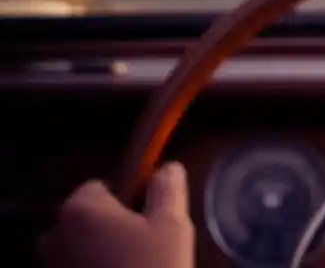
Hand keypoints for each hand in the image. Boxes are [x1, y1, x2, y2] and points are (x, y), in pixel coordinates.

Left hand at [38, 162, 194, 267]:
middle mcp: (55, 234)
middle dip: (111, 226)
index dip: (127, 198)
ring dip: (100, 252)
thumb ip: (168, 188)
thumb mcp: (172, 226)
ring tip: (134, 267)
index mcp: (81, 209)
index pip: (101, 186)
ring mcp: (51, 266)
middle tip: (145, 247)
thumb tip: (167, 167)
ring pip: (79, 247)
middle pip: (86, 217)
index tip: (149, 219)